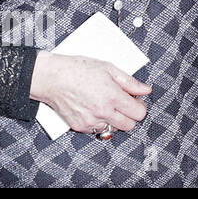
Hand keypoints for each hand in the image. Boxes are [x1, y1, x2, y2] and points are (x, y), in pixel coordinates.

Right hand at [29, 52, 150, 135]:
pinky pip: (95, 129)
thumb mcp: (109, 69)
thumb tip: (145, 90)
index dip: (140, 107)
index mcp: (113, 97)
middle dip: (130, 116)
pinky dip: (98, 122)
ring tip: (106, 105)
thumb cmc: (77, 70)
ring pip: (112, 129)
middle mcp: (102, 112)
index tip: (137, 101)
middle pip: (128, 126)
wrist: (51, 78)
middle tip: (124, 104)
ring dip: (113, 120)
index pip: (139, 114)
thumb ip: (130, 82)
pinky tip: (93, 108)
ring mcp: (90, 121)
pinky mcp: (79, 126)